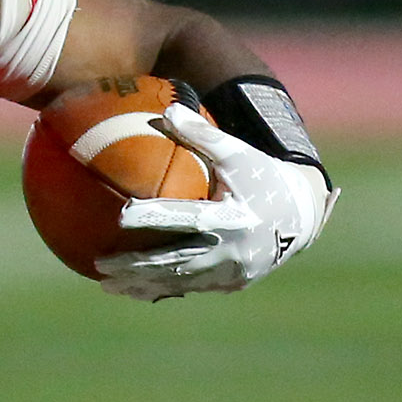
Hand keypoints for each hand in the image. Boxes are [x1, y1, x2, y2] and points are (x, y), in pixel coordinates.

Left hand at [95, 103, 333, 302]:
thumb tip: (167, 111)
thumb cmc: (263, 175)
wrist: (301, 214)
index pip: (187, 217)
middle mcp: (232, 250)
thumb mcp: (237, 153)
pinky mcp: (232, 283)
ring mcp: (232, 272)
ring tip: (107, 285)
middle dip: (136, 266)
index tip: (121, 216)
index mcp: (233, 216)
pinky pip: (191, 289)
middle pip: (176, 261)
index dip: (155, 217)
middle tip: (101, 265)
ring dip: (142, 285)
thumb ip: (202, 134)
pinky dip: (162, 289)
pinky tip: (135, 291)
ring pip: (180, 283)